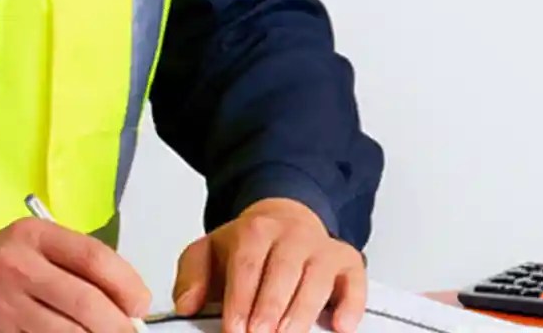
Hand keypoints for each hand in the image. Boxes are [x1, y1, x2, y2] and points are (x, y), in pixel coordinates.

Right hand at [0, 219, 151, 332]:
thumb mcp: (33, 247)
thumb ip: (75, 265)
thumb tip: (129, 301)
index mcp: (34, 235)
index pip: (94, 257)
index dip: (127, 284)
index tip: (140, 305)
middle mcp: (17, 265)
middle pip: (86, 303)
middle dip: (117, 326)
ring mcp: (3, 304)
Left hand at [171, 198, 366, 332]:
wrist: (284, 220)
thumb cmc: (247, 246)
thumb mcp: (209, 252)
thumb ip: (192, 277)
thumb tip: (186, 305)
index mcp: (255, 230)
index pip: (247, 265)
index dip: (241, 300)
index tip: (234, 328)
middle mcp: (292, 235)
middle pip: (283, 272)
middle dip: (270, 309)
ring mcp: (322, 247)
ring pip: (317, 279)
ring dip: (302, 312)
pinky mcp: (346, 261)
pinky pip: (355, 281)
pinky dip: (351, 303)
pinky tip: (340, 325)